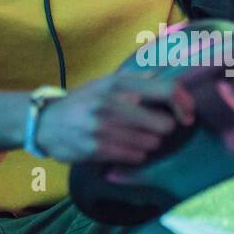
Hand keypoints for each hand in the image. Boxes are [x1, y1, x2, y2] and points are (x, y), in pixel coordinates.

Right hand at [36, 71, 194, 164]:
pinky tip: (122, 148)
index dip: (184, 104)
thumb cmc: (82, 102)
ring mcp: (103, 127)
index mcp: (117, 83)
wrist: (44, 122)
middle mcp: (112, 103)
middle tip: (152, 128)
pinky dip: (134, 154)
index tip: (188, 116)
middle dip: (162, 129)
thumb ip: (136, 80)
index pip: (166, 90)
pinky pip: (134, 157)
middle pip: (163, 124)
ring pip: (151, 143)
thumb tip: (163, 77)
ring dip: (147, 143)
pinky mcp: (97, 149)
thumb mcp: (105, 83)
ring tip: (131, 138)